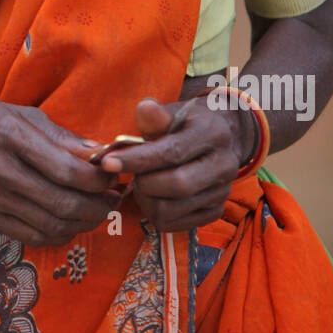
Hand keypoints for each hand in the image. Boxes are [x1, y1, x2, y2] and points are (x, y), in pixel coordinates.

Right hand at [0, 97, 121, 247]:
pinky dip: (59, 234)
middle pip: (62, 203)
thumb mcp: (21, 114)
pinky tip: (70, 222)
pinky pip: (32, 237)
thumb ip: (62, 136)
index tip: (113, 174)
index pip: (67, 170)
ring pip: (51, 225)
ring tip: (98, 211)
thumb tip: (101, 151)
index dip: (99, 179)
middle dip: (98, 206)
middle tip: (114, 198)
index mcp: (11, 136)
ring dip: (84, 223)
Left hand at [96, 95, 254, 232]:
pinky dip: (153, 212)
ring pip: (171, 209)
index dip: (137, 159)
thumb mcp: (171, 113)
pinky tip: (153, 195)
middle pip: (177, 185)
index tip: (107, 162)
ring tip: (143, 182)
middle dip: (144, 182)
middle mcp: (225, 164)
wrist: (211, 143)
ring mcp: (223, 192)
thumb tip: (145, 108)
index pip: (173, 152)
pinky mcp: (214, 212)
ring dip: (145, 199)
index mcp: (214, 133)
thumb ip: (155, 117)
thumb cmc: (183, 125)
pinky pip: (173, 224)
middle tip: (132, 173)